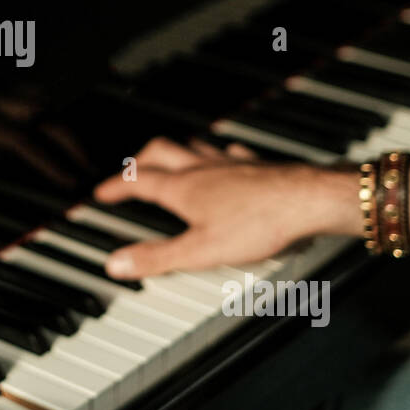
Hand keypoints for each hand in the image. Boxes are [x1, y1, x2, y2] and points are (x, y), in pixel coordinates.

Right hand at [94, 137, 361, 278]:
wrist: (308, 201)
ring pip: (193, 147)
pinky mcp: (255, 165)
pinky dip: (217, 154)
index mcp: (184, 188)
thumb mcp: (199, 251)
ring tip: (169, 157)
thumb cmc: (259, 223)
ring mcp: (230, 164)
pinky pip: (229, 152)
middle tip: (130, 170)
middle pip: (160, 153)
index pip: (138, 181)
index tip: (101, 191)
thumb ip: (157, 257)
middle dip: (139, 160)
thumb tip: (117, 262)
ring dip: (175, 151)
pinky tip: (225, 158)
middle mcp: (203, 169)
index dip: (116, 186)